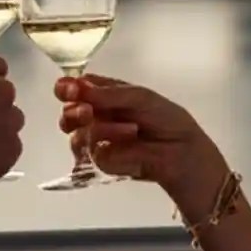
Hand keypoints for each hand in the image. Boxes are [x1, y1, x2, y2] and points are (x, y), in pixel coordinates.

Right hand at [55, 75, 228, 213]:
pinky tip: (130, 142)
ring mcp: (97, 141)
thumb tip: (78, 88)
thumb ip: (108, 93)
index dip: (67, 87)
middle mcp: (97, 117)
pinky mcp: (101, 163)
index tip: (67, 88)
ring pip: (76, 134)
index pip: (77, 88)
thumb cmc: (166, 120)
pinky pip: (91, 152)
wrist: (182, 152)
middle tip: (86, 111)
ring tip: (130, 129)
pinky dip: (111, 145)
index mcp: (105, 96)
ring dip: (101, 129)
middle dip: (73, 111)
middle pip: (68, 113)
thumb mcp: (140, 97)